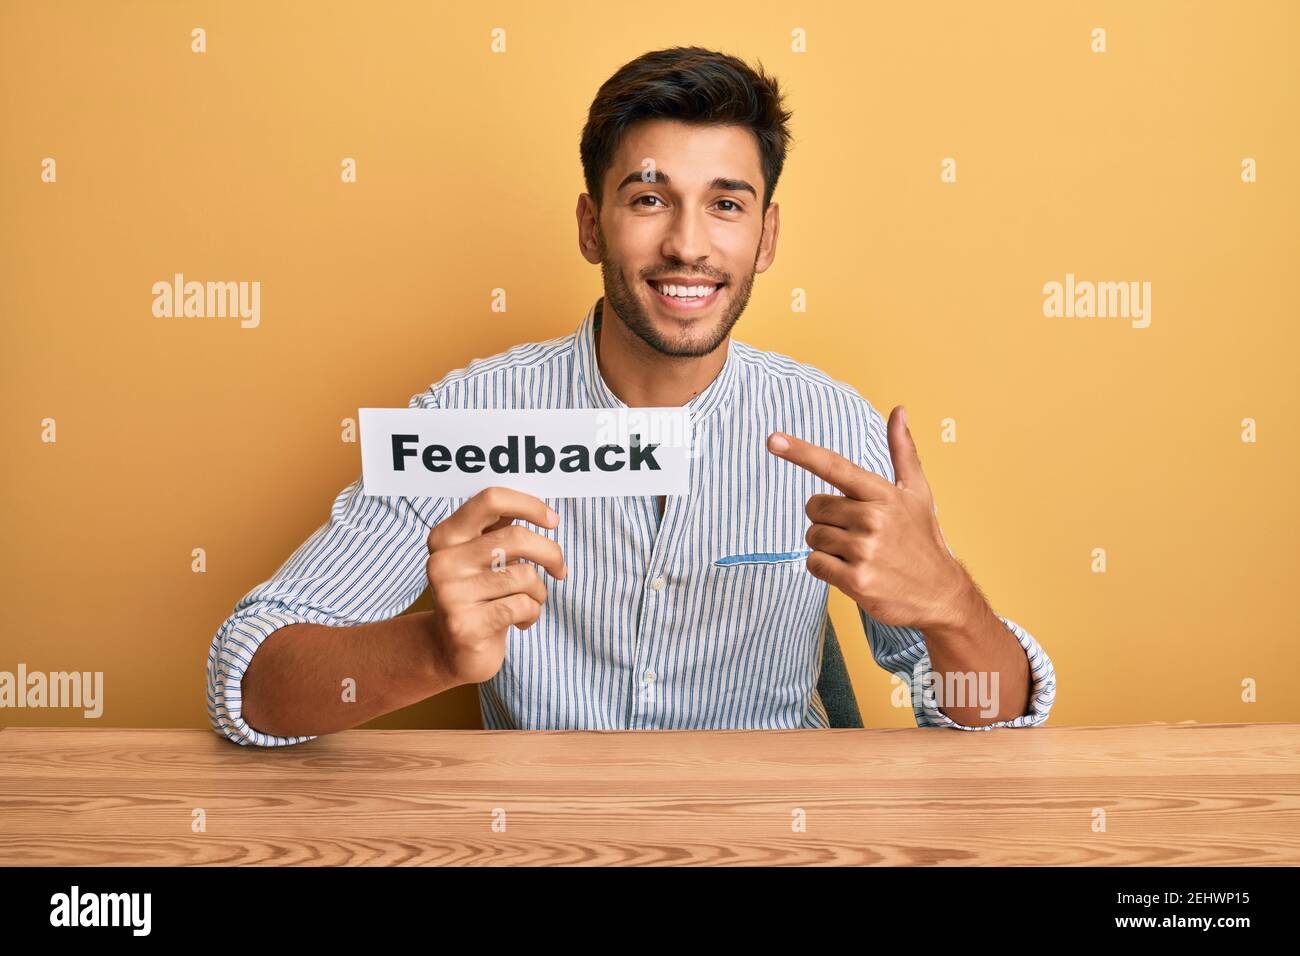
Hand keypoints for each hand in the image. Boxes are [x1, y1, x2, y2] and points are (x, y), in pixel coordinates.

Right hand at [424, 486, 566, 685]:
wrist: (452, 652)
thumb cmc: (480, 595)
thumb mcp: (484, 557)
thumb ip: (501, 528)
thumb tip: (542, 508)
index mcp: (446, 536)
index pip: (491, 500)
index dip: (529, 505)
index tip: (553, 521)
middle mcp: (443, 561)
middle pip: (516, 538)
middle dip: (550, 553)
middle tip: (560, 569)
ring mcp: (451, 594)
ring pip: (524, 575)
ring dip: (540, 591)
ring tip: (529, 602)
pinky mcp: (465, 625)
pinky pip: (522, 605)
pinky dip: (532, 613)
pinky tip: (521, 621)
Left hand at [767, 405, 969, 631]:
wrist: (940, 592)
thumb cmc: (921, 538)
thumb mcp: (916, 492)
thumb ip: (902, 450)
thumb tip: (899, 409)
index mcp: (883, 493)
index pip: (834, 466)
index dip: (800, 452)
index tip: (772, 440)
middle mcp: (873, 518)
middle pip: (814, 507)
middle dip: (826, 519)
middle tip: (855, 532)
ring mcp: (864, 550)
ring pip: (813, 536)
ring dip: (827, 546)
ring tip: (859, 553)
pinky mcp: (856, 580)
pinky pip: (814, 563)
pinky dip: (826, 568)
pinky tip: (853, 571)